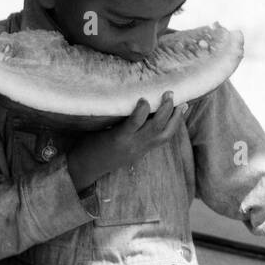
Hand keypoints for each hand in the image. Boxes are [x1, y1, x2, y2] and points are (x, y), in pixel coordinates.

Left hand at [67, 93, 185, 190]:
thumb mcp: (119, 147)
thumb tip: (135, 115)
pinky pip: (133, 125)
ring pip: (154, 127)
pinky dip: (141, 112)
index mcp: (141, 149)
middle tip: (177, 97)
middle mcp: (139, 148)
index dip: (177, 122)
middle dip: (174, 114)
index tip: (183, 107)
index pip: (165, 136)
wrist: (81, 169)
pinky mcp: (117, 139)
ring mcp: (130, 144)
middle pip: (165, 132)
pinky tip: (144, 101)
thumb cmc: (96, 154)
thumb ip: (129, 135)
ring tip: (167, 95)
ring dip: (163, 111)